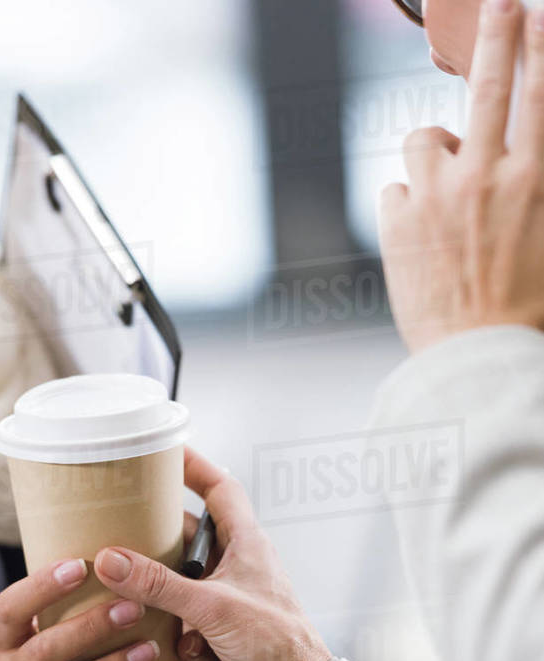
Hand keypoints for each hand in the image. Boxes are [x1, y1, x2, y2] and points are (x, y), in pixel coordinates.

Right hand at [94, 449, 331, 660]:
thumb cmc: (276, 646)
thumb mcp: (212, 607)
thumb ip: (158, 584)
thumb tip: (109, 559)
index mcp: (247, 545)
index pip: (220, 489)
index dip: (193, 466)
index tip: (162, 451)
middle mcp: (237, 568)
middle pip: (186, 539)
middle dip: (155, 543)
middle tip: (119, 533)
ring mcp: (226, 602)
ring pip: (178, 585)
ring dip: (162, 599)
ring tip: (140, 602)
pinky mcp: (218, 635)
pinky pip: (181, 623)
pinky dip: (175, 635)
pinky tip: (180, 652)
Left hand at [380, 0, 543, 353]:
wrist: (476, 360)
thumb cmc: (527, 311)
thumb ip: (535, 185)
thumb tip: (528, 158)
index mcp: (535, 180)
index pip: (541, 93)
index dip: (540, 47)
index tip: (536, 15)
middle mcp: (485, 177)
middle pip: (488, 86)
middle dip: (497, 35)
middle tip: (500, 6)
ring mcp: (435, 197)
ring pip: (425, 139)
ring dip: (436, 154)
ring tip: (446, 187)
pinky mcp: (396, 224)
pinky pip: (396, 187)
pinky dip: (407, 201)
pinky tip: (420, 230)